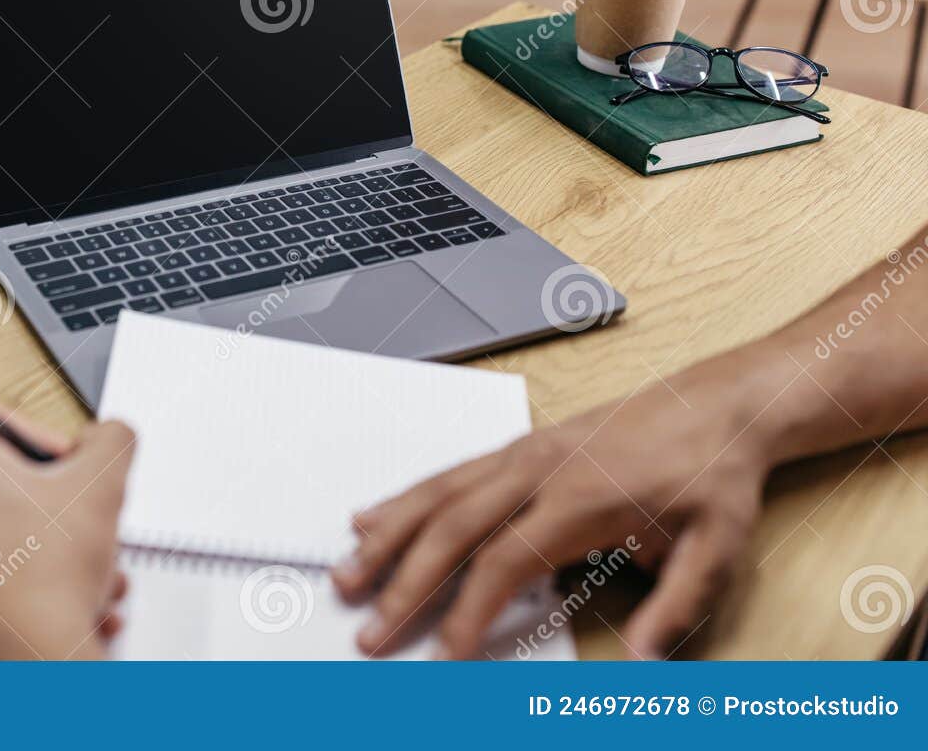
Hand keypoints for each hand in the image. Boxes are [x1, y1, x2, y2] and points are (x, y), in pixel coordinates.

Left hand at [0, 403, 135, 659]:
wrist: (20, 665)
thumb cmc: (41, 578)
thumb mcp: (99, 484)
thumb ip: (110, 440)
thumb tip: (107, 437)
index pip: (7, 423)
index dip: (54, 449)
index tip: (74, 475)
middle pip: (5, 481)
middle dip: (61, 508)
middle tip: (86, 524)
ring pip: (2, 528)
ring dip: (56, 547)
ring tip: (93, 573)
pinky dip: (30, 577)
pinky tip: (72, 600)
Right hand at [332, 365, 778, 659]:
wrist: (716, 407)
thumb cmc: (712, 476)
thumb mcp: (718, 548)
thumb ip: (677, 605)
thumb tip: (641, 660)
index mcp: (581, 498)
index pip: (506, 560)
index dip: (470, 612)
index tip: (447, 657)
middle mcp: (538, 470)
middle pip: (453, 528)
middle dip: (404, 583)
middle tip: (370, 630)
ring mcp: (522, 454)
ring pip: (437, 495)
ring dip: (387, 537)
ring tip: (347, 576)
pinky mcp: (518, 448)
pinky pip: (448, 474)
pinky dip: (403, 499)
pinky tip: (370, 518)